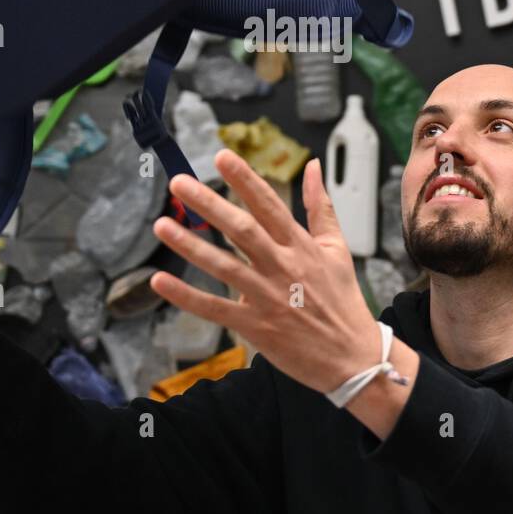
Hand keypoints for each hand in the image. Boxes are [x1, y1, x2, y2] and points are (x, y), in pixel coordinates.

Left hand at [150, 149, 384, 395]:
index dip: (244, 179)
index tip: (221, 156)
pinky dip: (186, 295)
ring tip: (162, 225)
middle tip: (179, 184)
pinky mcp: (255, 326)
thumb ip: (321, 206)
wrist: (352, 357)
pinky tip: (160, 280)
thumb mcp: (337, 248)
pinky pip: (214, 308)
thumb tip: (314, 166)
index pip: (269, 204)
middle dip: (209, 204)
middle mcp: (282, 267)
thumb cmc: (343, 300)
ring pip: (223, 266)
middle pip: (241, 230)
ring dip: (190, 245)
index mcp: (301, 246)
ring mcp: (267, 297)